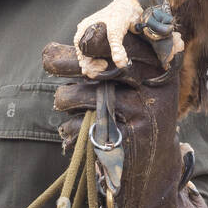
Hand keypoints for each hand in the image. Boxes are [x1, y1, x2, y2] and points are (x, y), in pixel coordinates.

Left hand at [42, 24, 207, 207]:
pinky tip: (71, 132)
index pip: (126, 40)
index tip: (77, 38)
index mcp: (160, 64)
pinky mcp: (132, 138)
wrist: (153, 171)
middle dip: (69, 60)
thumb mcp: (129, 85)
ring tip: (63, 101)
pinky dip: (71, 128)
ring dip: (66, 97)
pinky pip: (88, 126)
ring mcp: (147, 111)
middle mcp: (158, 84)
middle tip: (48, 60)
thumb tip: (47, 50)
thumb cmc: (132, 117)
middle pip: (105, 62)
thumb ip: (98, 63)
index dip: (98, 37)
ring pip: (90, 93)